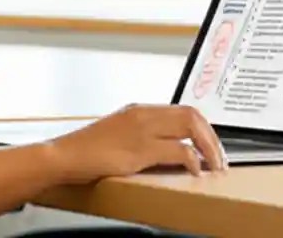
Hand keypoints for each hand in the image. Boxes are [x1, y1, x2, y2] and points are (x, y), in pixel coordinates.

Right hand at [45, 104, 227, 183]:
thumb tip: (165, 153)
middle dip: (212, 137)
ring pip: (190, 127)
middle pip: (192, 115)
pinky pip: (177, 150)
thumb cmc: (85, 152)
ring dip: (208, 148)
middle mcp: (143, 115)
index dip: (202, 127)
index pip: (182, 110)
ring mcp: (142, 130)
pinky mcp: (139, 149)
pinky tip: (194, 172)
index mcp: (138, 111)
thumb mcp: (116, 138)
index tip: (211, 145)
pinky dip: (192, 160)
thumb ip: (139, 139)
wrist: (62, 157)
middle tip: (220, 158)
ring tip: (214, 166)